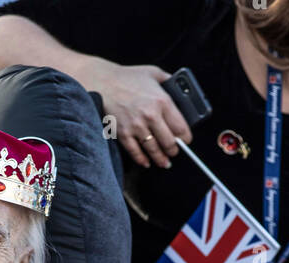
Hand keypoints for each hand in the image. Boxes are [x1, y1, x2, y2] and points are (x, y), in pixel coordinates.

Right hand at [78, 57, 192, 168]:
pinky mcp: (123, 133)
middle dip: (174, 150)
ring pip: (154, 150)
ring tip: (165, 162)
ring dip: (161, 159)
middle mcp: (151, 116)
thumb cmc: (127, 77)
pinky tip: (147, 162)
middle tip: (174, 151)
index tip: (185, 140)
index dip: (185, 137)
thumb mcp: (153, 72)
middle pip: (170, 143)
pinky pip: (135, 152)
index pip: (181, 128)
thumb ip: (169, 81)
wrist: (102, 81)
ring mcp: (136, 126)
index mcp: (162, 101)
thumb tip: (180, 88)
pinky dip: (142, 160)